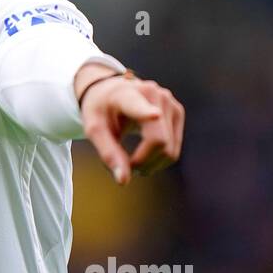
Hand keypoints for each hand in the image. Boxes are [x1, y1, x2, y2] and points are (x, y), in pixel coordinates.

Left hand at [75, 65, 183, 184]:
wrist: (111, 91)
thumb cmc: (100, 111)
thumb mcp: (94, 130)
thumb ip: (108, 153)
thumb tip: (124, 181)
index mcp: (127, 95)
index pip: (137, 106)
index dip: (147, 113)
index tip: (154, 115)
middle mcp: (154, 95)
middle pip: (159, 142)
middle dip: (142, 162)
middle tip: (123, 166)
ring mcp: (170, 102)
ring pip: (170, 149)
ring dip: (151, 164)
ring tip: (131, 160)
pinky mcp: (178, 112)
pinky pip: (174, 148)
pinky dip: (160, 159)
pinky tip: (144, 153)